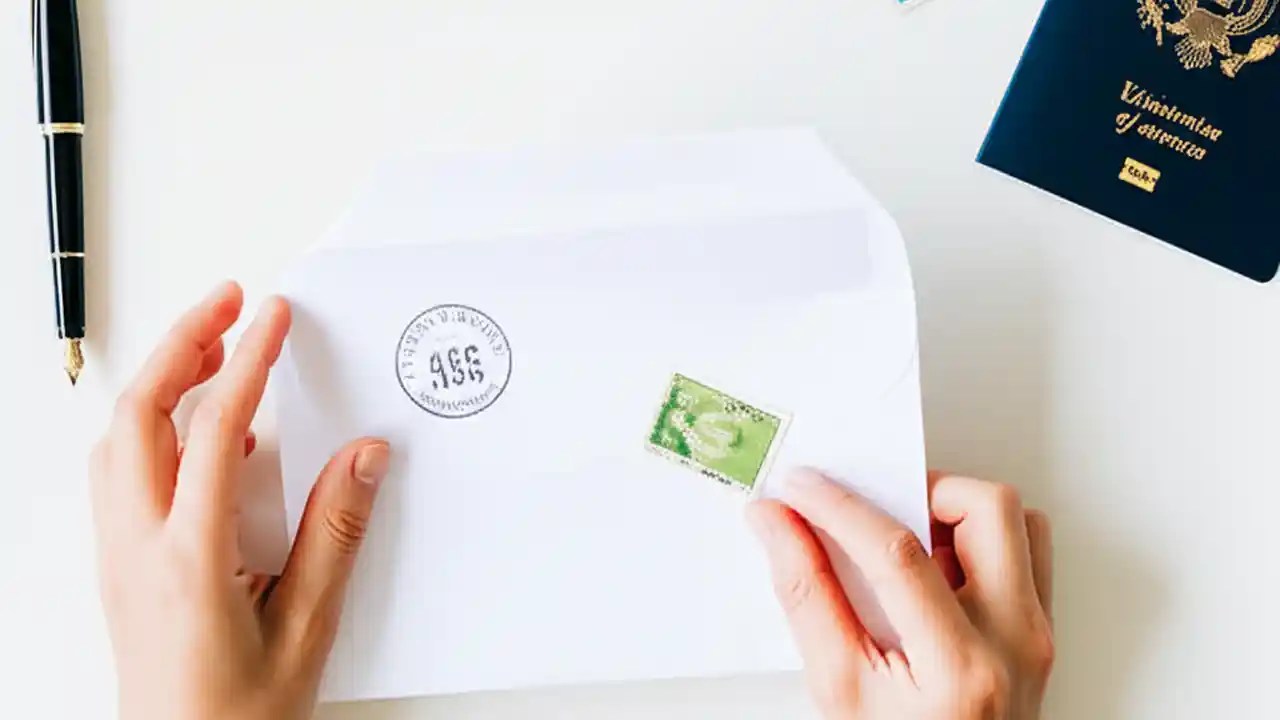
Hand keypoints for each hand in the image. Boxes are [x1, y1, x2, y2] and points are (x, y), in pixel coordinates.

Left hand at [91, 282, 390, 719]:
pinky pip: (122, 473)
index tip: (272, 318)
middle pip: (136, 415)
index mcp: (188, 560)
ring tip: (210, 348)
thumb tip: (362, 458)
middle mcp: (138, 548)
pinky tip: (196, 432)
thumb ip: (335, 538)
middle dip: (180, 344)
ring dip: (159, 381)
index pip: (213, 431)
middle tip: (228, 303)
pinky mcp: (123, 568)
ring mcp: (120, 557)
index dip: (246, 363)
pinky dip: (153, 426)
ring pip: (119, 440)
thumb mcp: (306, 631)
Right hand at [748, 470, 1052, 719]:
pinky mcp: (1040, 631)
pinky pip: (1027, 554)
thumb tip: (777, 523)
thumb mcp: (838, 688)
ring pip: (1018, 523)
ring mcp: (1036, 635)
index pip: (897, 553)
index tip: (803, 488)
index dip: (840, 507)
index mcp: (958, 666)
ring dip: (958, 512)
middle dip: (920, 489)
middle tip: (870, 504)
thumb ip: (806, 596)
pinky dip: (981, 541)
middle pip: (985, 511)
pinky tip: (937, 567)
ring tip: (907, 537)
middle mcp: (1013, 642)